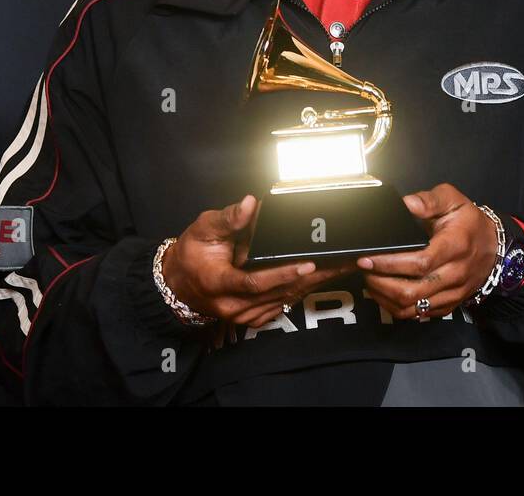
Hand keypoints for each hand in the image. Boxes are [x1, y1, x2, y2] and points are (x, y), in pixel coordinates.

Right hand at [162, 194, 359, 328]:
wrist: (179, 283)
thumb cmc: (192, 253)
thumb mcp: (203, 229)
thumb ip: (227, 218)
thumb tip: (249, 204)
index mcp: (218, 282)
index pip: (254, 282)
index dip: (282, 274)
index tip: (307, 263)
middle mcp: (232, 305)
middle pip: (279, 293)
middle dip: (314, 277)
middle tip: (343, 261)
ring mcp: (243, 315)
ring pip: (284, 301)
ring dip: (314, 284)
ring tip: (342, 266)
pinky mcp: (253, 318)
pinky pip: (282, 306)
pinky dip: (302, 291)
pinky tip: (323, 278)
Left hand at [357, 183, 496, 320]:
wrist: (494, 248)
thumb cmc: (469, 223)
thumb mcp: (454, 201)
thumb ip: (430, 200)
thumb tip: (406, 204)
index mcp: (455, 246)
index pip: (420, 263)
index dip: (391, 263)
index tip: (368, 258)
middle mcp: (454, 274)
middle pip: (412, 290)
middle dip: (381, 283)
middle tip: (364, 269)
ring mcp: (452, 293)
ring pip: (413, 307)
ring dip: (385, 298)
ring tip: (370, 281)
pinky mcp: (448, 305)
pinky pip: (419, 314)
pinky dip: (397, 307)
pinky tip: (384, 294)